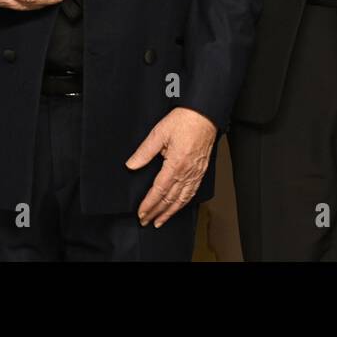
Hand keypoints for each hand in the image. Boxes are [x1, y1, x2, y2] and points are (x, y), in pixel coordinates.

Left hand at [127, 107, 217, 227]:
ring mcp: (195, 173)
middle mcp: (187, 172)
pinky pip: (193, 192)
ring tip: (161, 221)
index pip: (159, 191)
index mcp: (175, 164)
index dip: (149, 204)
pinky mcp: (201, 170)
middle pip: (170, 199)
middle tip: (146, 221)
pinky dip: (184, 203)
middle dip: (156, 212)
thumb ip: (144, 152)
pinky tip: (179, 206)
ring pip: (182, 199)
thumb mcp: (159, 133)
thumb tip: (131, 165)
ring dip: (170, 212)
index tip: (141, 213)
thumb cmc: (184, 121)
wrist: (205, 115)